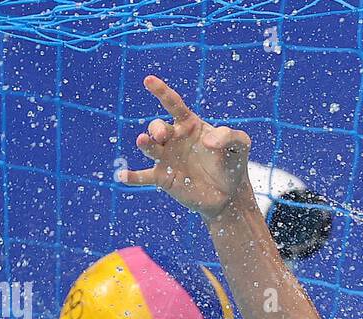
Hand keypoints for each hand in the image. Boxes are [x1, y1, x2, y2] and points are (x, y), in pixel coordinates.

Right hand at [118, 75, 252, 219]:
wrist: (228, 194)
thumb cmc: (232, 164)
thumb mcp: (240, 146)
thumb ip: (229, 136)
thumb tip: (207, 141)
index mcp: (189, 125)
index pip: (173, 104)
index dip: (161, 91)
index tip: (148, 80)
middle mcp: (174, 139)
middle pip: (158, 127)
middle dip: (157, 128)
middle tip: (161, 135)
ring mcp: (166, 158)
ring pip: (149, 147)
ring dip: (145, 144)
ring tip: (144, 142)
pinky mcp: (163, 178)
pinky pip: (144, 176)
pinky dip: (132, 176)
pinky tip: (123, 176)